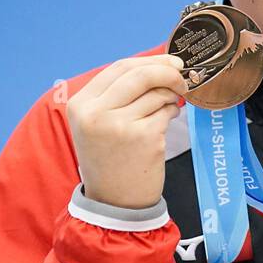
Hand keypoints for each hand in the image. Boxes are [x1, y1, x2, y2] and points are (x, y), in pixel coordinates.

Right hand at [67, 54, 187, 209]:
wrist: (114, 202)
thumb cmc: (109, 158)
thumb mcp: (97, 124)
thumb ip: (118, 94)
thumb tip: (158, 65)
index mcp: (80, 105)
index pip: (118, 68)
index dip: (148, 61)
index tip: (169, 61)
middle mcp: (96, 113)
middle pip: (140, 74)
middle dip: (167, 71)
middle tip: (182, 75)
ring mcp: (120, 125)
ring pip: (157, 93)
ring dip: (170, 96)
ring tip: (165, 108)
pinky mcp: (145, 137)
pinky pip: (167, 111)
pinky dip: (172, 112)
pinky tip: (164, 124)